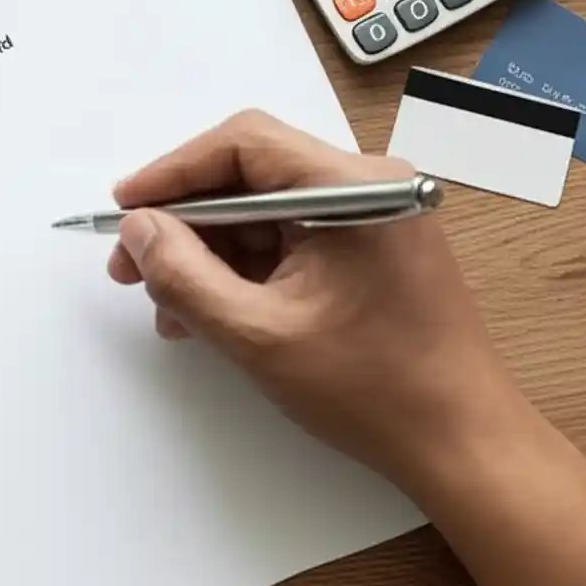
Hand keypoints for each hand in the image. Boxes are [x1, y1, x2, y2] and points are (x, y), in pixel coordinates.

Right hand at [107, 111, 522, 483]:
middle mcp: (369, 186)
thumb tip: (139, 230)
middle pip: (252, 175)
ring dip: (212, 252)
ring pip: (267, 211)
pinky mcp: (371, 248)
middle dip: (186, 221)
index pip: (245, 145)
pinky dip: (248, 269)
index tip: (124, 207)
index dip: (174, 171)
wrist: (461, 441)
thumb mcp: (259, 335)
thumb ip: (186, 276)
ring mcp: (373, 217)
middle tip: (132, 265)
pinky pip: (293, 239)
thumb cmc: (376, 391)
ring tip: (168, 304)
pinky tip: (211, 310)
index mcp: (352, 188)